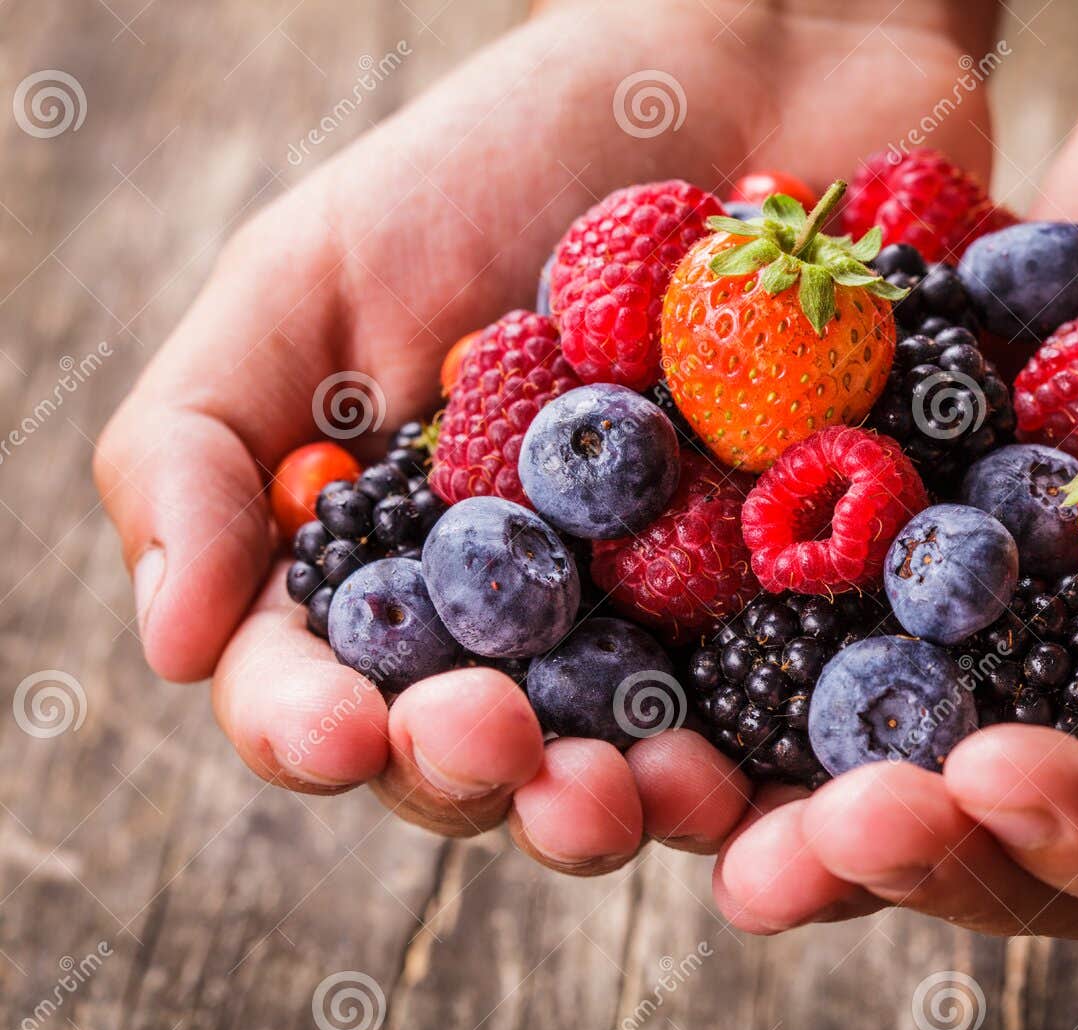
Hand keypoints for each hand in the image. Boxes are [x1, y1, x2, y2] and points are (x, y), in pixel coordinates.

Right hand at [93, 0, 994, 864]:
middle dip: (483, 782)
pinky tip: (789, 769)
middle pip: (483, 760)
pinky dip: (794, 760)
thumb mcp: (315, 270)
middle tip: (510, 755)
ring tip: (655, 792)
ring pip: (638, 769)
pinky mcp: (811, 602)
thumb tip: (166, 643)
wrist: (756, 66)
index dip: (316, 732)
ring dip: (635, 807)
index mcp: (399, 563)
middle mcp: (532, 620)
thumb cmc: (510, 157)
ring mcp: (674, 620)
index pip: (322, 693)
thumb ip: (201, 441)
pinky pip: (806, 712)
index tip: (345, 732)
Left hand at [715, 1, 1077, 936]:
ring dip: (802, 790)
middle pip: (1016, 839)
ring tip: (695, 799)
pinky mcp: (928, 555)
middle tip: (817, 836)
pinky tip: (665, 655)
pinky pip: (837, 615)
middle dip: (918, 848)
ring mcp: (1018, 644)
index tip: (992, 777)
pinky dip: (755, 639)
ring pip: (903, 753)